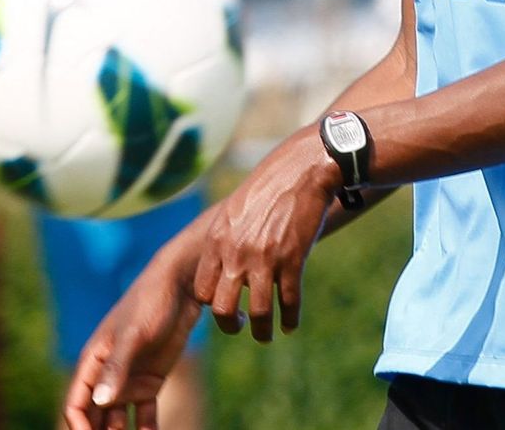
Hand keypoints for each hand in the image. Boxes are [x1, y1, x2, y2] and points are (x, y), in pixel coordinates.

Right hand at [64, 242, 204, 429]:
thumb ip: (116, 368)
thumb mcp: (133, 334)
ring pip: (118, 420)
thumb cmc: (151, 302)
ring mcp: (129, 379)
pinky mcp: (151, 380)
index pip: (76, 405)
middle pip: (95, 417)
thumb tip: (98, 402)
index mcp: (93, 361)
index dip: (80, 428)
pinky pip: (145, 416)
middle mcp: (107, 374)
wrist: (182, 286)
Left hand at [191, 128, 338, 342]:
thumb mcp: (234, 211)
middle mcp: (236, 252)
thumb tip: (222, 269)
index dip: (213, 305)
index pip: (203, 290)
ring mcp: (265, 258)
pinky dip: (290, 319)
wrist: (301, 170)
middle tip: (242, 326)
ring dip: (263, 331)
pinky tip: (291, 324)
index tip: (226, 306)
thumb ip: (225, 240)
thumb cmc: (268, 189)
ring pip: (259, 312)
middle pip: (223, 308)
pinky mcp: (293, 259)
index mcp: (218, 240)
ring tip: (267, 335)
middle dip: (232, 326)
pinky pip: (289, 301)